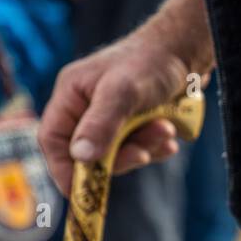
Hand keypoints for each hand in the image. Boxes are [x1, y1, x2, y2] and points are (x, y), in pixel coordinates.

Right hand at [39, 30, 189, 194]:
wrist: (187, 49)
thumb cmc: (150, 61)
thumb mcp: (123, 92)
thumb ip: (101, 124)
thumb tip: (80, 157)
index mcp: (71, 95)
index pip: (53, 139)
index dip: (63, 168)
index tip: (80, 191)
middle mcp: (86, 107)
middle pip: (88, 153)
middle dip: (119, 157)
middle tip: (143, 153)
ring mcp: (110, 116)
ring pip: (117, 152)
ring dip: (143, 148)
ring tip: (165, 130)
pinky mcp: (134, 122)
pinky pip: (138, 148)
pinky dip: (154, 146)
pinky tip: (170, 134)